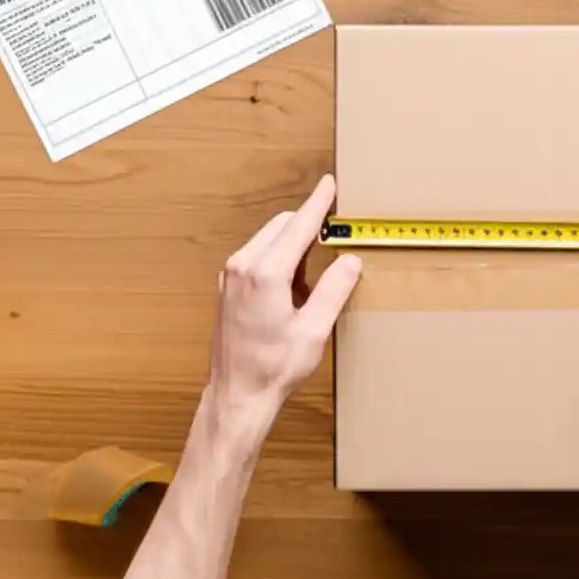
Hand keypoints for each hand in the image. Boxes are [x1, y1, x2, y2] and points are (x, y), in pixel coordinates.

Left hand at [202, 175, 361, 449]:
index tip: (330, 184)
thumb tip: (350, 260)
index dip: (318, 204)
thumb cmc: (274, 368)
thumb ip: (334, 289)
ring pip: (268, 238)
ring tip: (319, 264)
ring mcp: (231, 276)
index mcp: (266, 273)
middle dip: (308, 223)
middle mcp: (243, 267)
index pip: (298, 226)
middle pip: (281, 226)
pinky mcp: (228, 287)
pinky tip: (295, 281)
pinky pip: (257, 255)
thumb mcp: (315, 329)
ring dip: (294, 241)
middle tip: (336, 228)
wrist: (237, 394)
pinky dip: (279, 256)